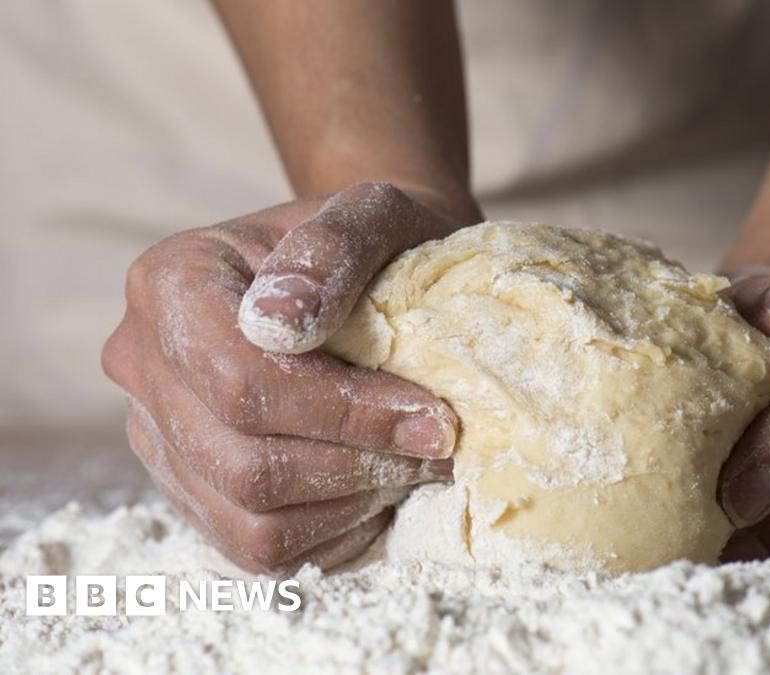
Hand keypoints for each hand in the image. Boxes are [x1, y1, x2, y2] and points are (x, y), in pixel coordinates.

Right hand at [103, 182, 468, 573]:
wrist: (372, 271)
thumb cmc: (381, 240)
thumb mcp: (379, 212)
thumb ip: (336, 246)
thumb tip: (281, 320)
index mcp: (169, 283)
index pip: (240, 382)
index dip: (346, 414)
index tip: (434, 417)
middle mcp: (143, 364)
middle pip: (243, 462)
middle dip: (359, 463)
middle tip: (440, 446)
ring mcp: (161, 435)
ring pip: (249, 519)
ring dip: (352, 501)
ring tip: (413, 462)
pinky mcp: (195, 489)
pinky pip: (258, 549)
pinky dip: (334, 529)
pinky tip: (378, 485)